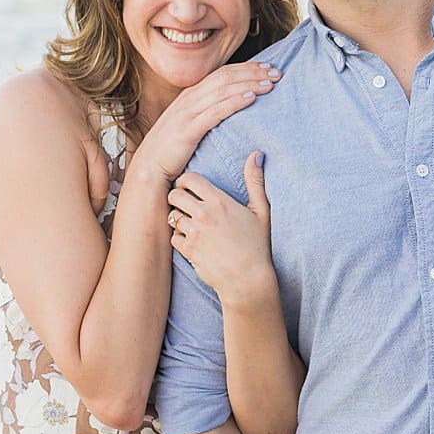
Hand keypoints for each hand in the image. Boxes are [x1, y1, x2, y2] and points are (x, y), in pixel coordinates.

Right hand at [133, 62, 281, 184]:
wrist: (149, 167)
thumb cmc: (173, 148)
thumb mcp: (190, 123)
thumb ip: (207, 111)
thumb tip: (231, 107)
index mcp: (192, 94)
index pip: (223, 72)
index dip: (247, 68)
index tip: (268, 67)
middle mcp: (190, 98)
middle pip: (226, 77)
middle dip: (254, 73)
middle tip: (277, 72)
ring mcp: (187, 112)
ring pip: (223, 91)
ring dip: (249, 85)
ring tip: (270, 84)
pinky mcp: (188, 129)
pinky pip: (215, 112)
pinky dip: (234, 103)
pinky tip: (250, 99)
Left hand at [168, 152, 274, 305]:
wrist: (248, 280)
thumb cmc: (257, 245)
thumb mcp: (261, 211)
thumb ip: (255, 180)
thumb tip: (256, 154)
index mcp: (220, 201)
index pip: (189, 179)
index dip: (186, 182)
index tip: (191, 188)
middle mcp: (204, 215)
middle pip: (174, 195)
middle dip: (177, 198)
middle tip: (184, 204)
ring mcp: (194, 233)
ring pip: (171, 216)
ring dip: (177, 219)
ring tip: (189, 223)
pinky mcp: (188, 250)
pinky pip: (173, 237)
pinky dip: (179, 239)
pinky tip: (191, 241)